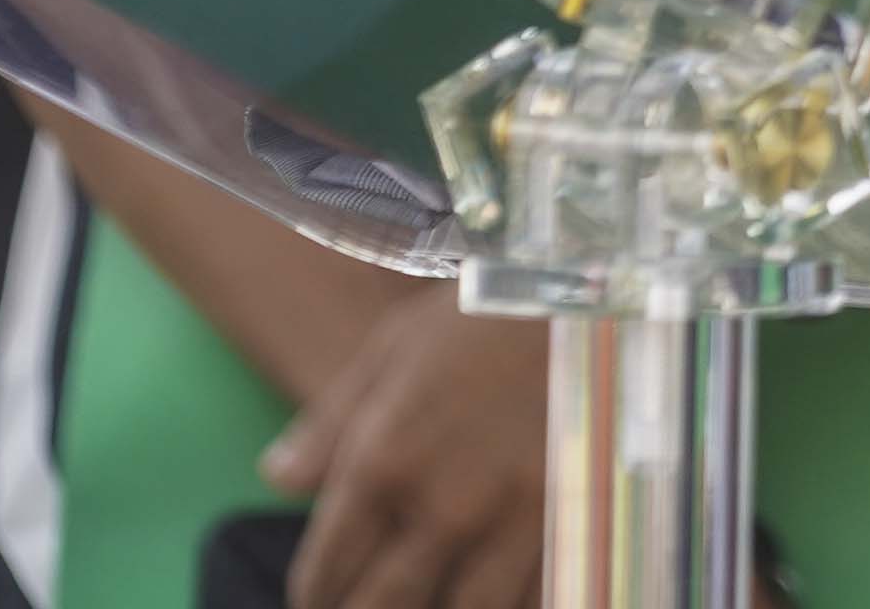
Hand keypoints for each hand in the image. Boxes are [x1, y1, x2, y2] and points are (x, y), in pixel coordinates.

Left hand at [259, 290, 549, 608]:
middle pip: (384, 607)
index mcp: (385, 460)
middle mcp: (443, 505)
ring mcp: (510, 524)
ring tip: (424, 604)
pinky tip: (487, 593)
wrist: (593, 293)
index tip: (314, 600)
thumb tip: (276, 479)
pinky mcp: (569, 527)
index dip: (314, 594)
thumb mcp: (393, 348)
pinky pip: (530, 600)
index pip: (330, 565)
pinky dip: (505, 603)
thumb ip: (329, 423)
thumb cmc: (484, 311)